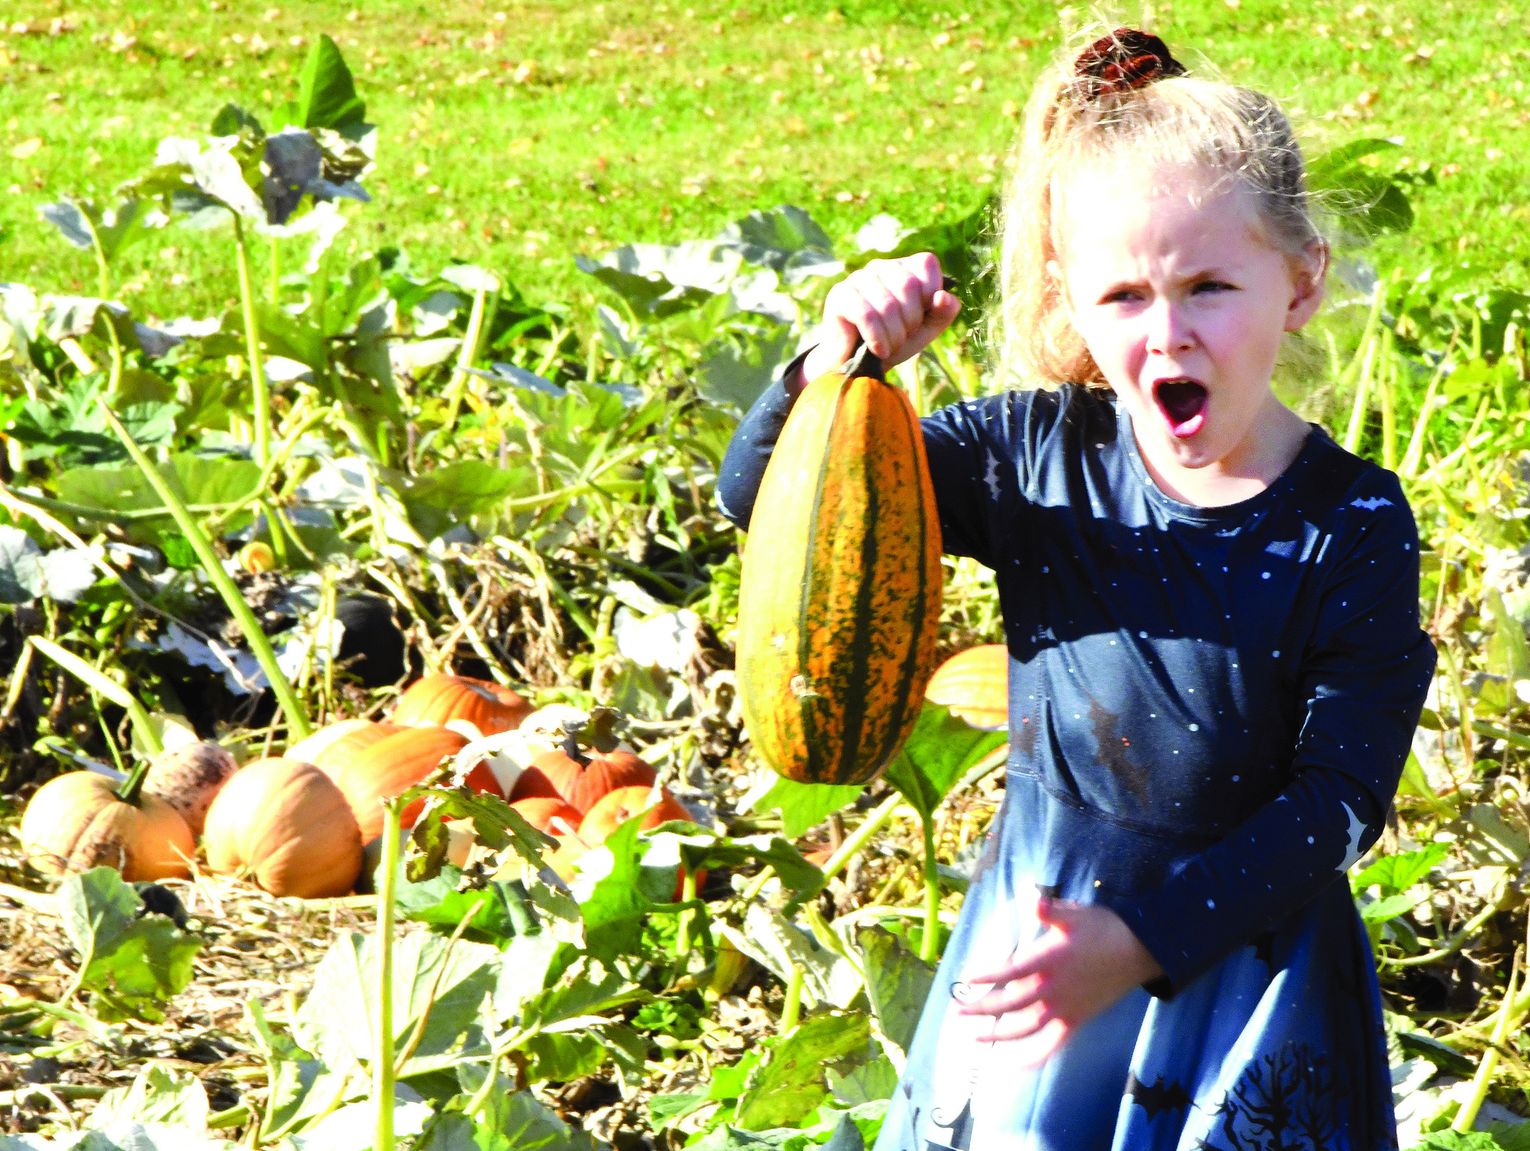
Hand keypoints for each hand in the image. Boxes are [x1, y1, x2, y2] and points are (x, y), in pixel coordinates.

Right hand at [800, 253, 960, 383]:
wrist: (857, 366)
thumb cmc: (892, 342)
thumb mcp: (925, 329)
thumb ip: (943, 312)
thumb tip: (944, 297)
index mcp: (903, 268)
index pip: (927, 263)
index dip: (930, 296)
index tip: (920, 319)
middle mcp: (880, 267)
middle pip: (908, 285)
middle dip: (911, 321)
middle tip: (902, 338)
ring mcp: (857, 279)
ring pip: (887, 304)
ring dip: (894, 336)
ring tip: (889, 348)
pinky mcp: (839, 296)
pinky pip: (866, 315)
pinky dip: (877, 338)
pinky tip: (877, 350)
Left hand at [957, 892, 1163, 1063]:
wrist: (1138, 952)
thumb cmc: (1104, 928)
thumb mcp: (1075, 914)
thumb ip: (1049, 911)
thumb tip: (1034, 898)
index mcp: (1049, 960)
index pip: (1010, 972)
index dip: (987, 976)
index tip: (966, 979)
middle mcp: (1053, 988)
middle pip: (1010, 1004)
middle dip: (982, 1009)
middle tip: (957, 1012)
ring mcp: (1065, 1008)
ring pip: (1026, 1028)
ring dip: (998, 1034)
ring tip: (974, 1037)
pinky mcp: (1077, 1020)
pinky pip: (1052, 1045)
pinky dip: (1034, 1057)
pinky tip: (1016, 1064)